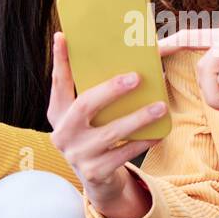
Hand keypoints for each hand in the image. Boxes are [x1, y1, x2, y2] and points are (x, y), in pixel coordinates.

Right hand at [47, 31, 165, 210]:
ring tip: (160, 107)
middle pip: (85, 105)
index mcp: (59, 114)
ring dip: (138, 118)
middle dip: (111, 90)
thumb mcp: (90, 118)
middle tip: (136, 77)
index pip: (58, 83)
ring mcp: (77, 155)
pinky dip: (142, 142)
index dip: (60, 60)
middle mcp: (63, 134)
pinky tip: (158, 133)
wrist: (98, 181)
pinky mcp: (95, 172)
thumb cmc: (98, 136)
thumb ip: (98, 96)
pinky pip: (123, 153)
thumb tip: (127, 63)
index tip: (62, 36)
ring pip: (110, 132)